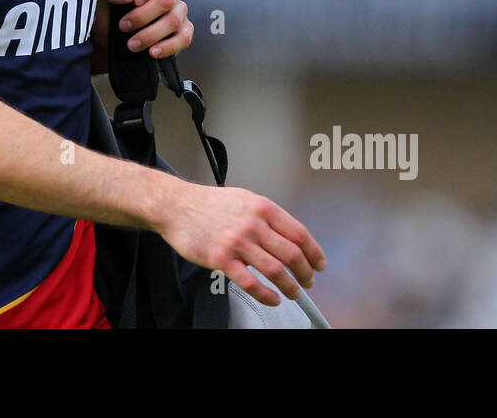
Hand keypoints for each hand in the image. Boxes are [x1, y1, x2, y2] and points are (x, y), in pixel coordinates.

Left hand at [96, 0, 192, 59]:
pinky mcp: (182, 33)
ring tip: (131, 44)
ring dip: (151, 34)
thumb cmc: (105, 11)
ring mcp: (178, 13)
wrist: (107, 39)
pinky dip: (169, 46)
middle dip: (144, 15)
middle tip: (123, 26)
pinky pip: (184, 38)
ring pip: (174, 20)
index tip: (134, 0)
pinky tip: (152, 52)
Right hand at [154, 182, 326, 304]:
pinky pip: (251, 283)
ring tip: (293, 293)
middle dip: (305, 273)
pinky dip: (267, 295)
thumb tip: (289, 237)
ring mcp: (238, 242)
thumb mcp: (245, 199)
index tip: (319, 264)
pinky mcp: (221, 259)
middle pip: (292, 254)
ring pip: (275, 270)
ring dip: (290, 287)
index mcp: (262, 208)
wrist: (176, 206)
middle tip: (308, 281)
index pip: (299, 233)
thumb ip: (267, 216)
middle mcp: (253, 224)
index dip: (314, 253)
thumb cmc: (209, 203)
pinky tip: (272, 298)